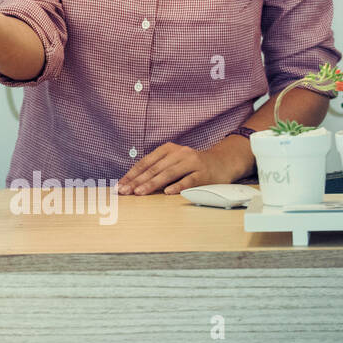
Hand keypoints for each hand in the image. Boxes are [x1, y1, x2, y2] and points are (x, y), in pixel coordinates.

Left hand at [117, 142, 233, 194]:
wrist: (222, 162)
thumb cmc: (192, 164)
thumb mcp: (173, 161)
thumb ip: (157, 168)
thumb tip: (134, 183)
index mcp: (168, 149)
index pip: (146, 162)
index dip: (132, 174)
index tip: (120, 185)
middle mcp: (179, 153)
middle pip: (154, 168)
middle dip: (138, 180)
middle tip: (125, 191)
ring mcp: (192, 162)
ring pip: (168, 173)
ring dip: (152, 184)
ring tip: (139, 192)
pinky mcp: (204, 173)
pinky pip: (189, 180)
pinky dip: (177, 186)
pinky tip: (167, 192)